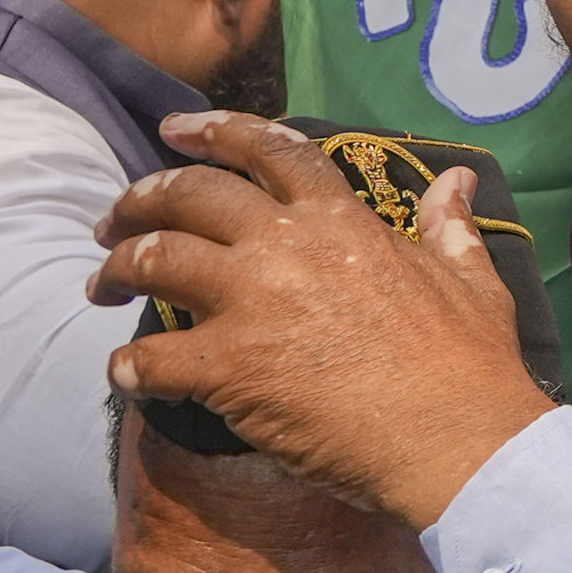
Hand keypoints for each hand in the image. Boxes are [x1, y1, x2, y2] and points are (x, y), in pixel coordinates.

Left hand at [91, 115, 553, 527]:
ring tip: (100, 284)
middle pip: (191, 195)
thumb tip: (458, 181)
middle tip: (114, 220)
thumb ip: (451, 227)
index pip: (268, 150)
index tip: (173, 132)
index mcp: (340, 221)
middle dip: (141, 199)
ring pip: (157, 259)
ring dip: (118, 269)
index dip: (214, 132)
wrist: (456, 440)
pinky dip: (129, 365)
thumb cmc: (470, 365)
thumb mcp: (471, 279)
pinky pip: (152, 357)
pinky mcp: (229, 367)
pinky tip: (124, 373)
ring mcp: (253, 302)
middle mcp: (286, 246)